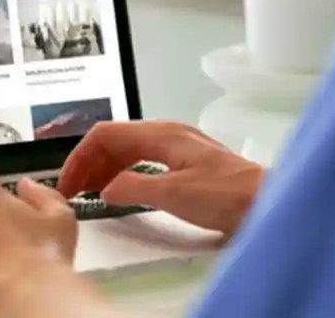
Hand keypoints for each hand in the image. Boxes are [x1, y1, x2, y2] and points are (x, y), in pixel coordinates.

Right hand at [57, 121, 263, 235]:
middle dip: (89, 162)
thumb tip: (105, 189)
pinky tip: (121, 190)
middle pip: (115, 139)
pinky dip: (124, 172)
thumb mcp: (173, 194)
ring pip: (128, 149)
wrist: (268, 202)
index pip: (106, 134)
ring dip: (104, 168)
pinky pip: (144, 160)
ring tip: (90, 192)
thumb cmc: (226, 196)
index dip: (80, 157)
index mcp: (162, 133)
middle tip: (72, 191)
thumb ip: (133, 188)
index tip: (67, 184)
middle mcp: (168, 133)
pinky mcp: (188, 163)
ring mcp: (179, 147)